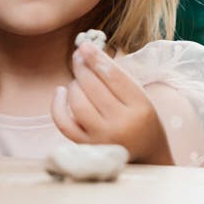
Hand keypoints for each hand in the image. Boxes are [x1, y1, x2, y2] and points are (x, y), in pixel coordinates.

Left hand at [51, 41, 173, 164]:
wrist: (146, 158)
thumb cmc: (141, 121)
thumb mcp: (140, 98)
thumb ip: (117, 78)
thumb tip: (87, 52)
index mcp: (140, 108)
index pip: (114, 76)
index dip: (96, 58)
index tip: (85, 45)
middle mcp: (121, 124)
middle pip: (93, 87)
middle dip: (82, 67)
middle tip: (78, 57)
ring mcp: (102, 138)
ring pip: (77, 103)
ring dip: (74, 85)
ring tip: (78, 80)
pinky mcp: (86, 147)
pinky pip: (64, 123)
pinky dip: (57, 105)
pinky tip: (60, 92)